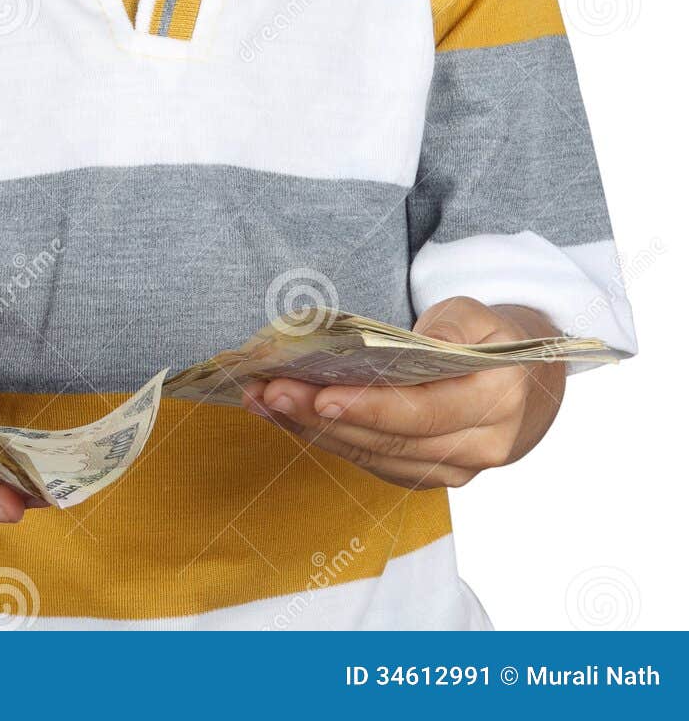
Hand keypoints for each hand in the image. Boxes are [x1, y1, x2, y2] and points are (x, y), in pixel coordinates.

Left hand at [241, 297, 566, 489]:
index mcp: (498, 403)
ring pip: (374, 457)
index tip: (320, 393)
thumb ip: (452, 327)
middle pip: (389, 440)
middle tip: (270, 391)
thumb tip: (415, 345)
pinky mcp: (426, 476)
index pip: (424, 412)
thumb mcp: (483, 316)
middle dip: (323, 417)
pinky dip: (328, 439)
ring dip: (313, 430)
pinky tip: (289, 416)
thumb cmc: (497, 341)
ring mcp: (452, 471)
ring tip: (264, 400)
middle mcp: (477, 448)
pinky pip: (372, 462)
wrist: (528, 386)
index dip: (370, 407)